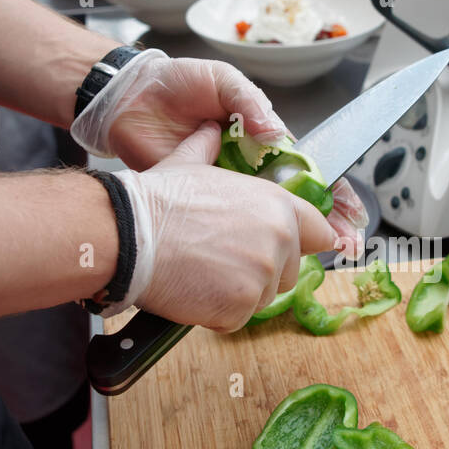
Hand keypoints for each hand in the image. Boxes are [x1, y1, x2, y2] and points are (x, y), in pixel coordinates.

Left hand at [72, 49, 368, 254]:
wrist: (129, 100)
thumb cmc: (178, 83)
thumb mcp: (220, 80)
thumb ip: (248, 102)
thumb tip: (276, 133)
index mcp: (264, 138)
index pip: (310, 168)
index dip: (336, 193)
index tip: (353, 215)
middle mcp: (252, 168)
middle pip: (299, 202)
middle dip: (329, 225)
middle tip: (347, 246)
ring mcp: (229, 189)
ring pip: (270, 222)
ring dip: (297, 243)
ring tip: (322, 258)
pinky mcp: (203, 203)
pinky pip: (231, 227)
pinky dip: (250, 247)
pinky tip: (267, 262)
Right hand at [112, 121, 336, 330]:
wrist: (129, 235)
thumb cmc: (158, 200)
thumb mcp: (190, 163)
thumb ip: (209, 149)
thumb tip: (210, 130)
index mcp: (277, 205)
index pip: (319, 232)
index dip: (309, 243)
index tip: (303, 252)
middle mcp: (279, 240)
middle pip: (289, 272)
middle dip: (262, 272)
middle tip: (221, 261)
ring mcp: (263, 277)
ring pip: (262, 297)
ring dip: (237, 294)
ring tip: (202, 274)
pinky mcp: (241, 307)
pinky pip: (236, 318)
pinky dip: (216, 314)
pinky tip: (193, 292)